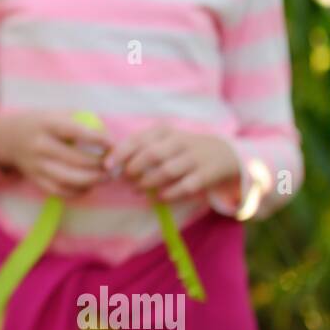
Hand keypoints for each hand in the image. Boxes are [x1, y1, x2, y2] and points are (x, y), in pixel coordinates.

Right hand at [0, 110, 110, 198]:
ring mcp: (37, 165)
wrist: (9, 137)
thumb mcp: (58, 113)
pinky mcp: (36, 179)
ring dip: (93, 180)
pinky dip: (79, 191)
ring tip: (106, 177)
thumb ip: (83, 122)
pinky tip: (90, 185)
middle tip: (114, 164)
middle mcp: (40, 145)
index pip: (76, 132)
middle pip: (76, 159)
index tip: (112, 144)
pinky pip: (60, 191)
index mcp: (47, 124)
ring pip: (69, 179)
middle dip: (100, 164)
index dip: (97, 139)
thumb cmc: (43, 123)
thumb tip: (108, 138)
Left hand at [102, 124, 239, 201]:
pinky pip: (186, 186)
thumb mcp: (163, 141)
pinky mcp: (206, 174)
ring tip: (137, 189)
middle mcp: (180, 141)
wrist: (222, 153)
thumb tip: (111, 162)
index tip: (107, 165)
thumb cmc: (181, 149)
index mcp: (165, 131)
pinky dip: (169, 193)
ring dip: (148, 182)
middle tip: (125, 179)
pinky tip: (158, 197)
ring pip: (168, 170)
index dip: (121, 152)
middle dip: (134, 168)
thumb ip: (139, 148)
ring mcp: (194, 158)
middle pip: (152, 154)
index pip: (139, 138)